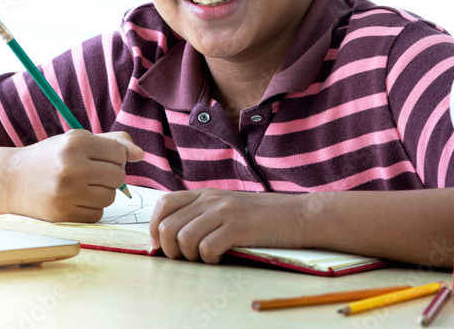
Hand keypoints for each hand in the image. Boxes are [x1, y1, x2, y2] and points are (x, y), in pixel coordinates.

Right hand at [4, 130, 143, 222]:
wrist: (10, 180)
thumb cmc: (50, 158)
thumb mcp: (77, 140)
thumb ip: (113, 142)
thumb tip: (141, 155)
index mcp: (75, 143)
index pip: (120, 152)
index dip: (116, 156)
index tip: (102, 158)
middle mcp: (71, 166)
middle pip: (118, 176)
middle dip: (111, 176)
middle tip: (93, 173)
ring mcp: (66, 192)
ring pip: (110, 197)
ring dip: (102, 193)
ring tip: (83, 186)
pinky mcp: (63, 214)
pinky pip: (97, 214)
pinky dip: (91, 208)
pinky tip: (74, 199)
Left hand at [149, 189, 305, 263]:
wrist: (297, 215)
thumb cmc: (262, 217)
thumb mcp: (227, 207)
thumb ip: (202, 215)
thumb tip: (171, 237)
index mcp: (205, 194)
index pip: (163, 204)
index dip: (155, 228)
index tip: (165, 245)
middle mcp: (211, 199)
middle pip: (168, 226)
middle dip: (171, 251)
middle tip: (187, 258)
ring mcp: (225, 211)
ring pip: (184, 239)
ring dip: (191, 257)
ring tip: (206, 258)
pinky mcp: (238, 227)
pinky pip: (207, 248)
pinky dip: (210, 260)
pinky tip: (223, 257)